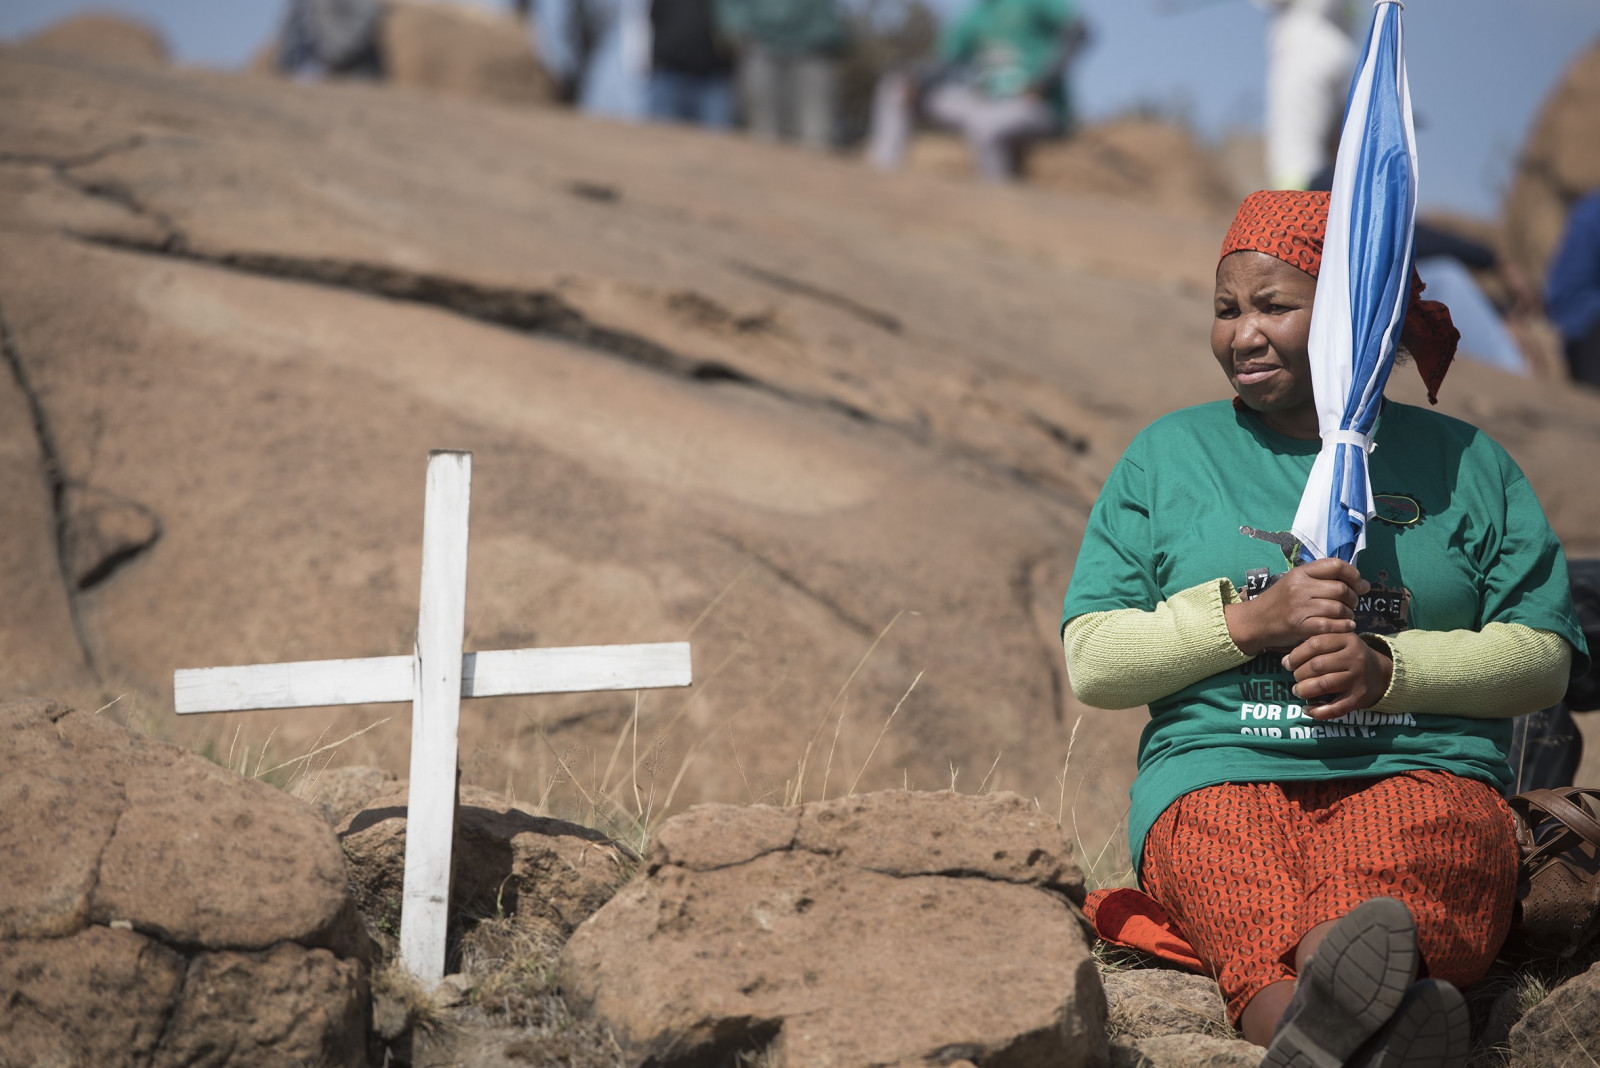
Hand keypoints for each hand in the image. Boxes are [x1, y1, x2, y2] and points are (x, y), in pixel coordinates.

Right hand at [1223, 557, 1368, 655]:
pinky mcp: (1298, 625)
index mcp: (1300, 573)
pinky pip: (1330, 625)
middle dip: (1353, 599)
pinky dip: (1343, 627)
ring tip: (1346, 617)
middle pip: (1341, 589)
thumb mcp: (1297, 583)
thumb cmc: (1279, 603)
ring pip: (1338, 608)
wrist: (1253, 622)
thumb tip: (1364, 585)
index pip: (1336, 565)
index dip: (1354, 575)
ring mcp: (1299, 606)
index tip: (1358, 585)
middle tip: (1351, 605)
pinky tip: (1345, 627)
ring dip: (1348, 615)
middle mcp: (1300, 587)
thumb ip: (1326, 581)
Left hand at [1281, 632, 1393, 719]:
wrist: (1380, 673)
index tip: (1288, 663)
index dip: (1296, 654)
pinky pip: (1334, 708)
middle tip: (1295, 677)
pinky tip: (1307, 709)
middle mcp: (1355, 658)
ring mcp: (1358, 679)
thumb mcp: (1339, 641)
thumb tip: (1285, 661)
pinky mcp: (1359, 699)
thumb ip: (1315, 645)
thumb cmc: (1349, 656)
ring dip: (1303, 690)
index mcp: (1348, 640)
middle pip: (1316, 665)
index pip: (1315, 643)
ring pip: (1322, 685)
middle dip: (1298, 673)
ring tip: (1298, 691)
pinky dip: (1316, 711)